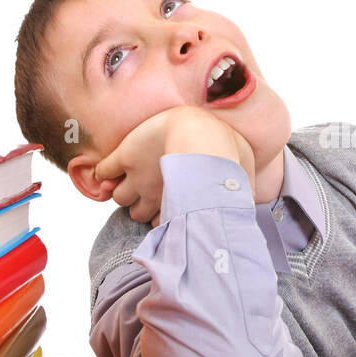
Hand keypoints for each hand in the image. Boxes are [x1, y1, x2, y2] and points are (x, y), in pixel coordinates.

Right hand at [93, 106, 255, 224]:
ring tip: (129, 183)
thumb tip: (251, 197)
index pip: (160, 223)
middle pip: (137, 213)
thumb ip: (241, 188)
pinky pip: (104, 172)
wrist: (199, 133)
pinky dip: (104, 176)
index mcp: (179, 202)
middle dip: (143, 206)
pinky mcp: (125, 156)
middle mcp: (155, 195)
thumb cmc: (225, 151)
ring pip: (120, 197)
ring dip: (124, 192)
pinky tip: (107, 174)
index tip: (170, 210)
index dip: (164, 217)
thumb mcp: (240, 172)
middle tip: (152, 193)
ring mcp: (137, 176)